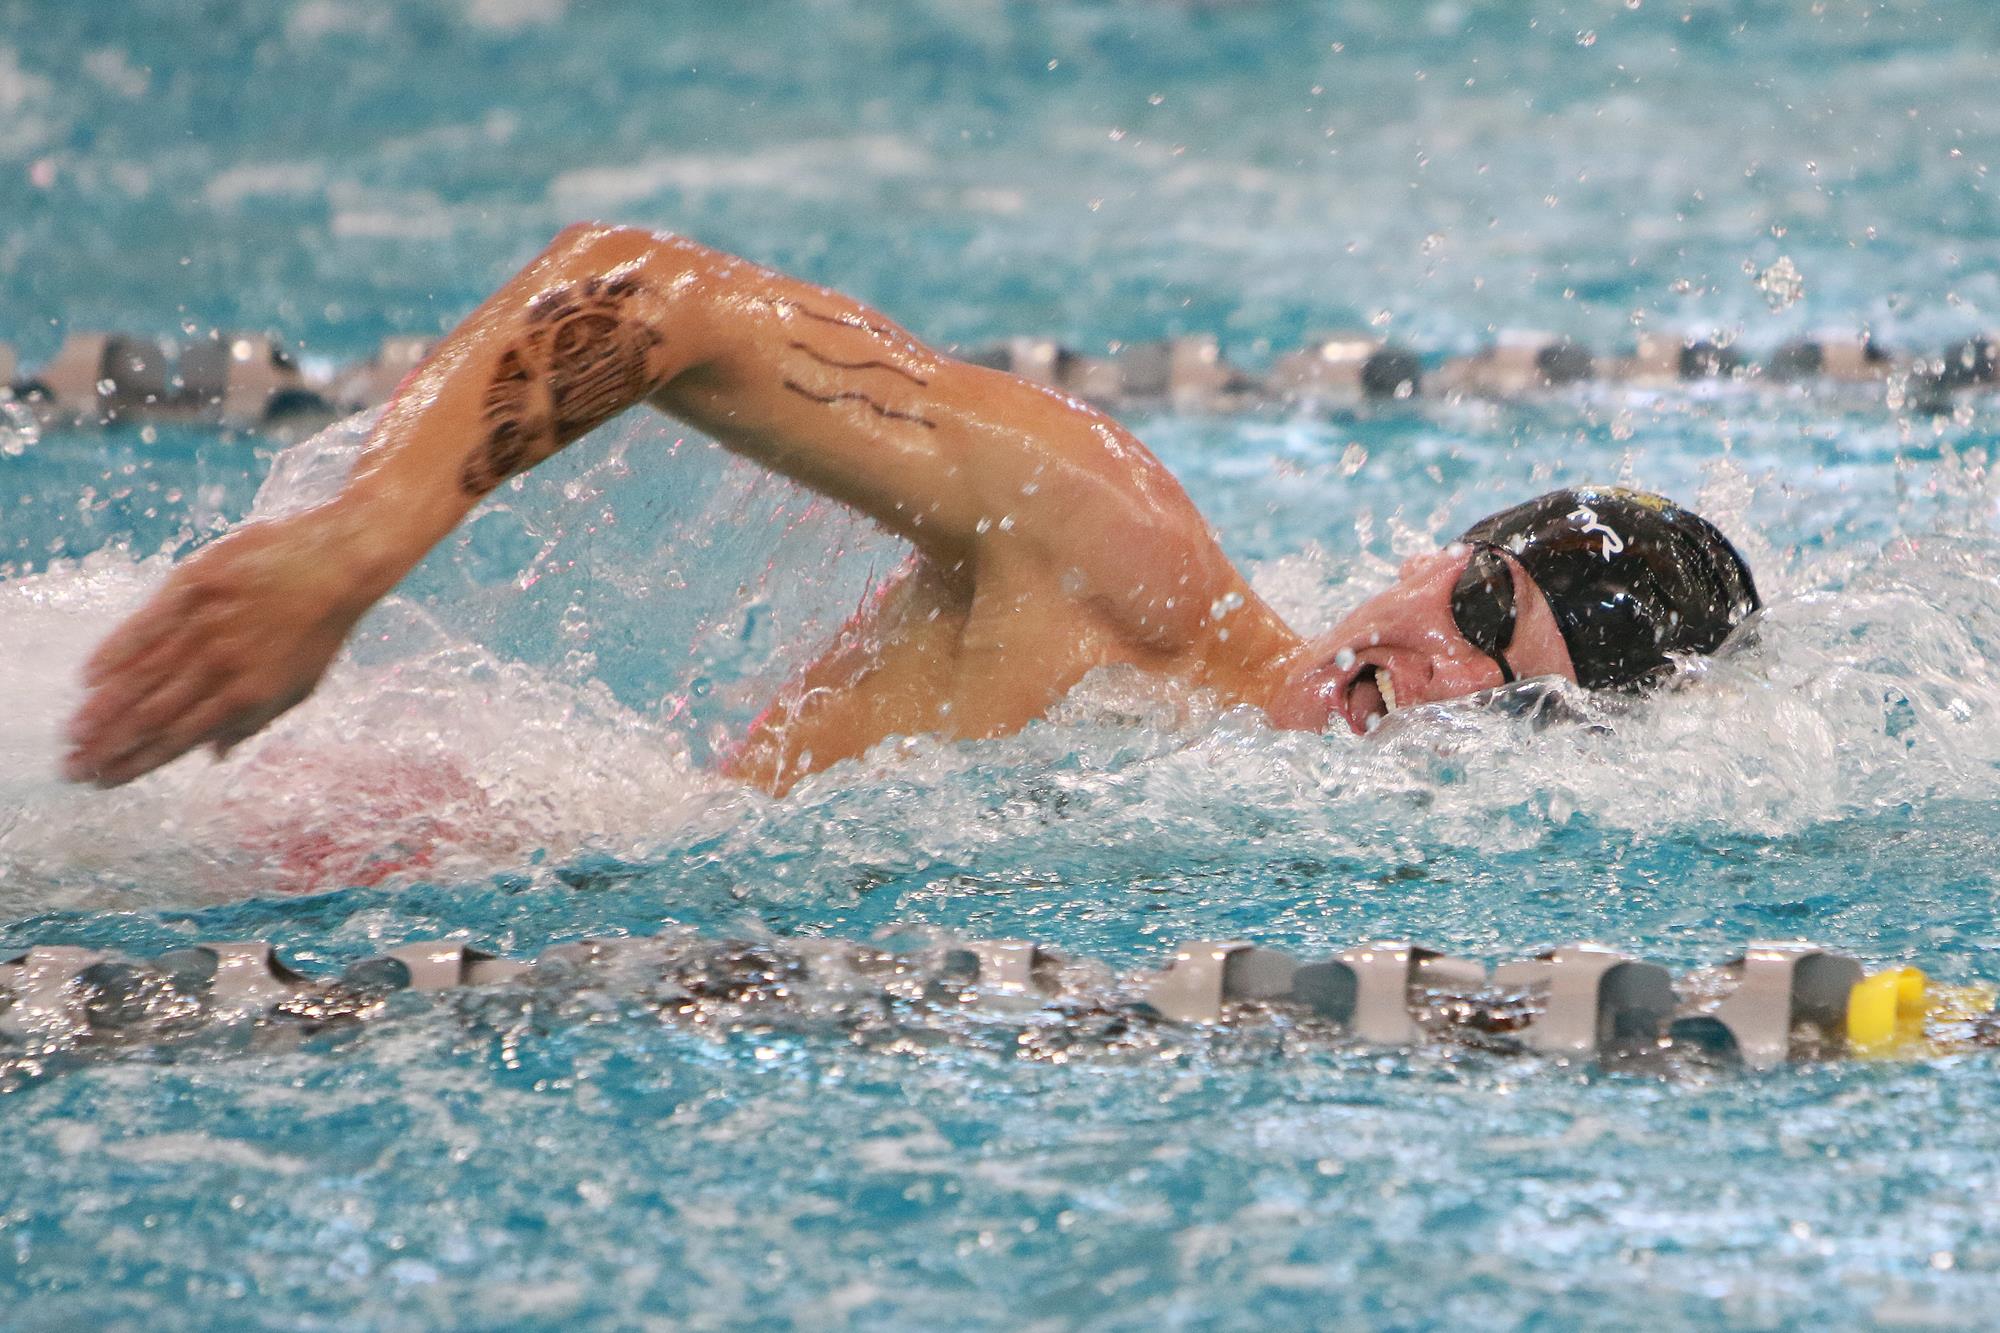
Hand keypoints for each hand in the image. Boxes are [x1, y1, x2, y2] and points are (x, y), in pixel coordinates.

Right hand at [64, 509, 378, 786]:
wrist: (336, 563)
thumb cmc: (318, 629)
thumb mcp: (299, 686)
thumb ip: (253, 722)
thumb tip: (213, 757)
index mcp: (246, 697)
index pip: (179, 740)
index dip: (137, 764)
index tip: (104, 780)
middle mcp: (220, 667)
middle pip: (151, 716)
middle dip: (108, 746)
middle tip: (71, 766)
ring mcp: (204, 626)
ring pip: (141, 676)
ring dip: (102, 710)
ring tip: (72, 734)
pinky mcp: (193, 587)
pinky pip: (144, 625)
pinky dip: (114, 653)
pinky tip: (88, 677)